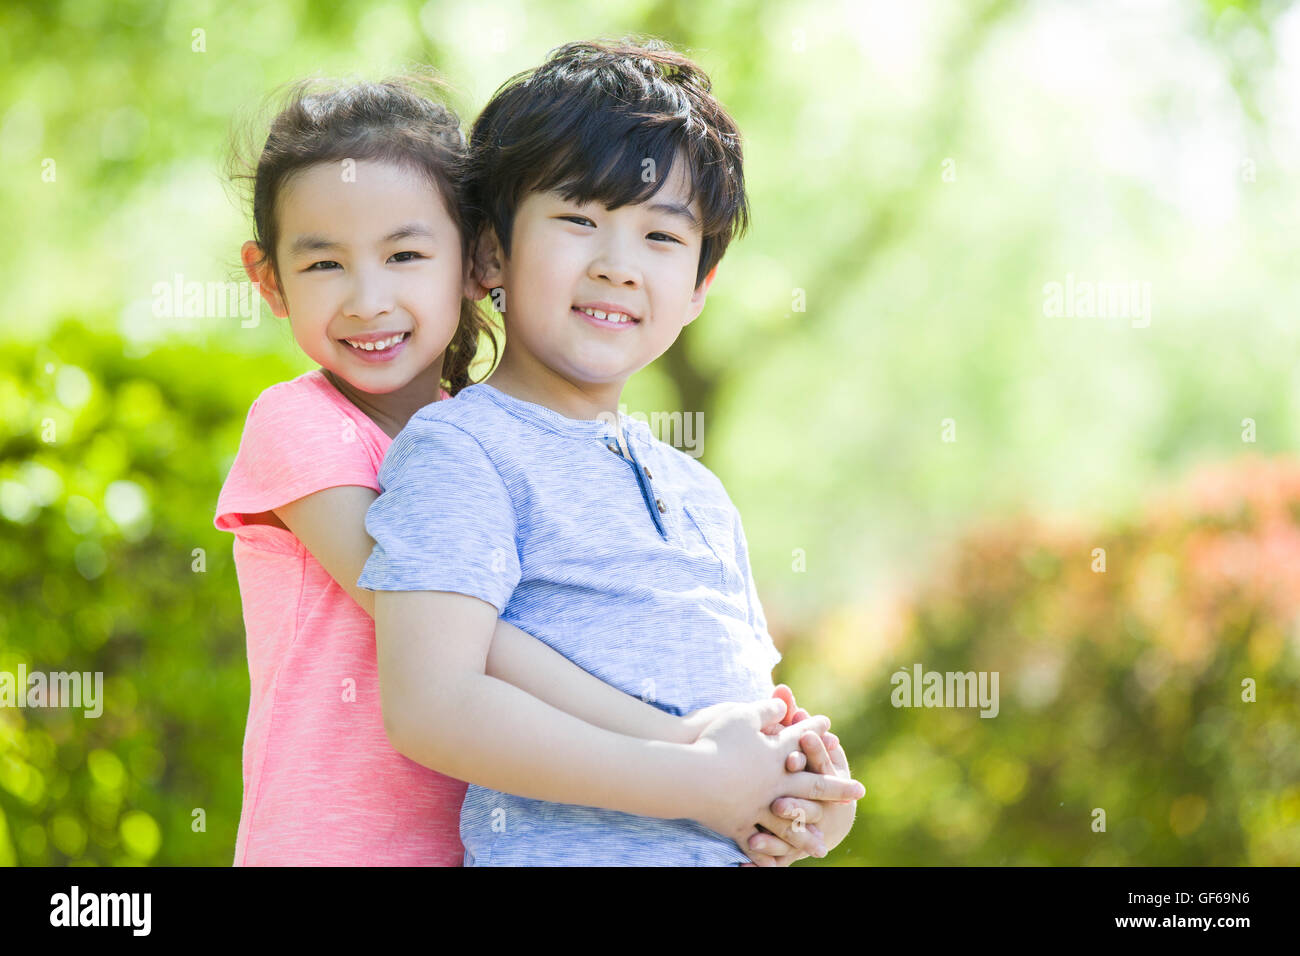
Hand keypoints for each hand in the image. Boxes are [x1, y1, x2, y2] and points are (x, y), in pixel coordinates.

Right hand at [688, 699, 863, 862]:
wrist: (691, 774)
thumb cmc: (715, 740)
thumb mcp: (742, 716)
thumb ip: (766, 710)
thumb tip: (784, 703)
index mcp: (775, 754)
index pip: (802, 741)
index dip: (817, 735)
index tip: (833, 732)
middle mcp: (774, 782)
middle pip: (810, 786)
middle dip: (835, 790)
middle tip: (857, 793)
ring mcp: (758, 806)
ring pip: (789, 823)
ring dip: (806, 835)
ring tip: (823, 846)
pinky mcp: (738, 823)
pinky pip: (756, 842)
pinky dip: (767, 853)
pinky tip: (777, 865)